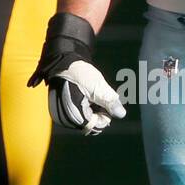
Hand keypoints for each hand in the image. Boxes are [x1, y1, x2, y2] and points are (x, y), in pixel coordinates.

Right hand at [28, 12, 125, 135]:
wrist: (64, 59)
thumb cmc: (80, 73)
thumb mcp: (98, 86)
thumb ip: (109, 101)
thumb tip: (121, 114)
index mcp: (72, 117)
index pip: (96, 125)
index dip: (105, 114)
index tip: (107, 101)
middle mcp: (66, 119)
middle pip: (91, 122)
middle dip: (99, 111)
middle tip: (98, 95)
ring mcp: (64, 113)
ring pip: (87, 116)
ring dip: (94, 107)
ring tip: (92, 93)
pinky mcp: (64, 107)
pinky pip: (81, 111)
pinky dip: (87, 104)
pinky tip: (88, 94)